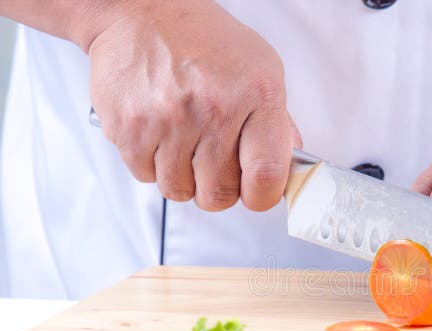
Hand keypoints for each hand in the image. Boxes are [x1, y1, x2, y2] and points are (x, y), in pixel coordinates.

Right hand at [86, 0, 300, 210]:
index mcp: (256, 95)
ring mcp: (168, 119)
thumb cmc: (204, 41)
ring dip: (183, 177)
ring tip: (185, 143)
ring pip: (179, 190)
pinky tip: (160, 134)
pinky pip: (145, 175)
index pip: (266, 175)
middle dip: (219, 189)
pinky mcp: (129, 127)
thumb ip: (278, 123)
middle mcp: (213, 108)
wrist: (142, 11)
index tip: (257, 192)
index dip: (263, 196)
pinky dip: (152, 164)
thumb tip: (287, 168)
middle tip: (215, 165)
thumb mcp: (261, 69)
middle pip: (219, 194)